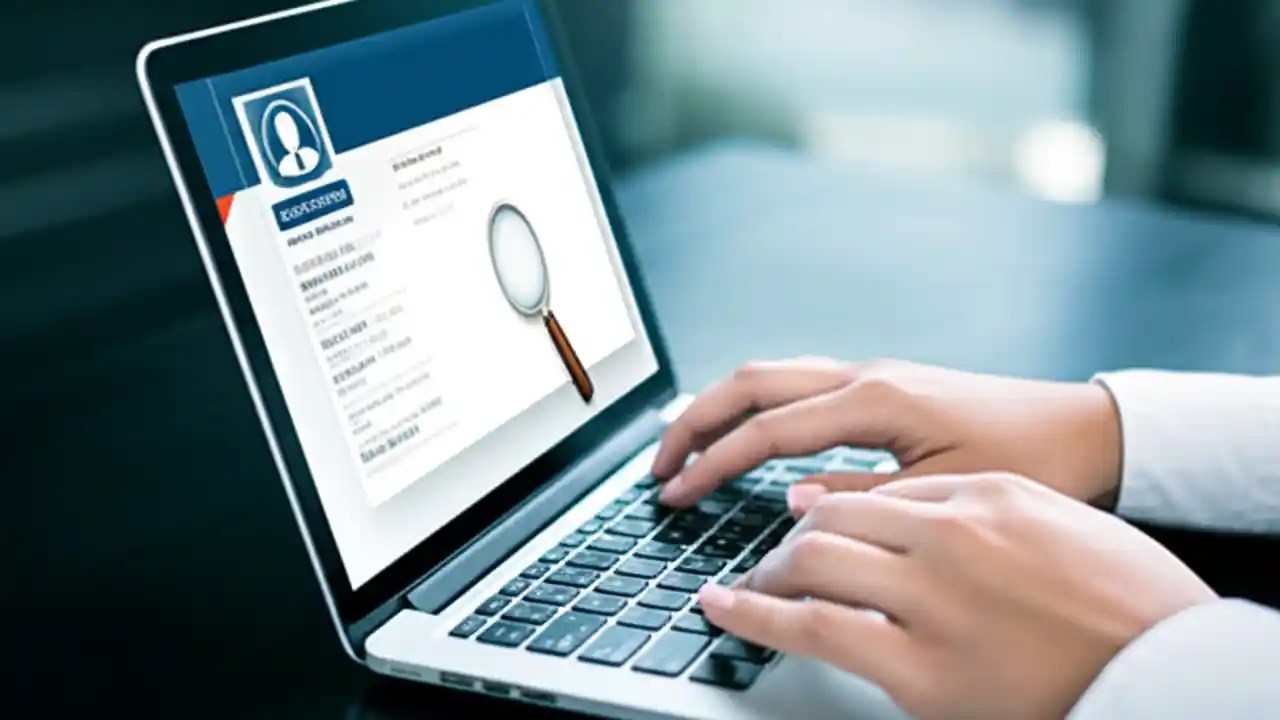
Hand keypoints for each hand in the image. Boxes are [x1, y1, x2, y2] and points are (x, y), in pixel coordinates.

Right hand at [651, 357, 1122, 507]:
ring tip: (687, 449)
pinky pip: (799, 385)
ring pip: (771, 376)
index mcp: (876, 400)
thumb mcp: (945, 497)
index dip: (712, 464)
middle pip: (752, 383)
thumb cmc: (1030, 462)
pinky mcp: (883, 386)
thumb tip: (790, 506)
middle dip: (695, 421)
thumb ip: (862, 500)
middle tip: (658, 465)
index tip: (674, 494)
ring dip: (721, 409)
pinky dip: (757, 407)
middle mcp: (866, 376)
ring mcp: (873, 375)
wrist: (1085, 431)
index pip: (766, 430)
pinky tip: (750, 436)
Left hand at [697, 473, 1216, 719]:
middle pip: (828, 520)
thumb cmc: (1119, 603)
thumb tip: (894, 516)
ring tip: (744, 589)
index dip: (817, 511)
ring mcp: (932, 598)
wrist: (1171, 669)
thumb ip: (967, 511)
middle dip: (784, 543)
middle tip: (763, 564)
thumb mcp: (1048, 528)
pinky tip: (725, 608)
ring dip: (765, 574)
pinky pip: (813, 629)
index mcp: (982, 498)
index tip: (795, 523)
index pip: (868, 494)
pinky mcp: (920, 669)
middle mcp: (950, 535)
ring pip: (812, 563)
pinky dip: (754, 616)